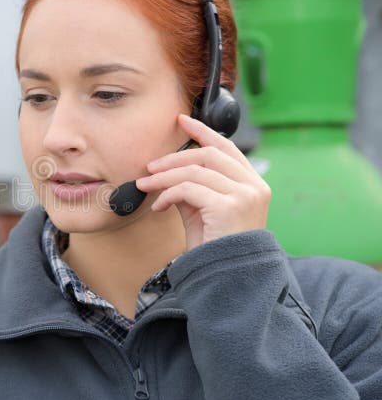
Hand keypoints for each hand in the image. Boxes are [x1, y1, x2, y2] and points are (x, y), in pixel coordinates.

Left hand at [135, 113, 270, 251]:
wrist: (227, 278)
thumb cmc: (215, 247)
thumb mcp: (203, 211)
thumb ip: (192, 188)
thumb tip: (167, 170)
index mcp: (253, 183)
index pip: (227, 147)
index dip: (203, 131)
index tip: (182, 120)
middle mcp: (254, 186)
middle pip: (208, 155)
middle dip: (174, 158)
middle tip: (150, 167)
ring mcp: (245, 195)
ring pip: (195, 171)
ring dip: (164, 177)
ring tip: (146, 185)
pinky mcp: (230, 206)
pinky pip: (189, 189)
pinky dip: (168, 194)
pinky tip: (159, 206)